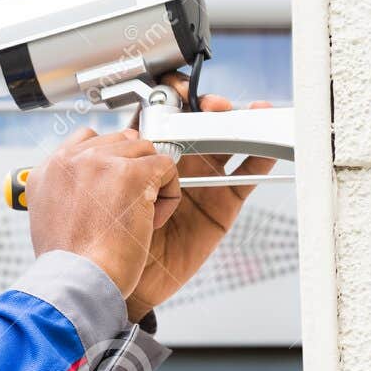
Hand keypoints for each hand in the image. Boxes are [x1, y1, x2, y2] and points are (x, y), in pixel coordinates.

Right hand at [26, 126, 179, 297]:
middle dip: (131, 171)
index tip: (112, 190)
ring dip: (150, 183)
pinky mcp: (131, 173)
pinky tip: (150, 220)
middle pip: (121, 142)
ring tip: (136, 217)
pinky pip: (167, 167)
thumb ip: (67, 190)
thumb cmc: (69, 264)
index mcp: (48, 170)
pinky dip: (168, 196)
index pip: (88, 139)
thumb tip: (94, 182)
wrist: (78, 281)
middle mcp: (70, 159)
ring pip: (145, 152)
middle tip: (125, 209)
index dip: (108, 163)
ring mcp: (101, 163)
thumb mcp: (48, 218)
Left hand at [122, 74, 276, 321]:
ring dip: (239, 124)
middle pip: (197, 126)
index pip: (159, 118)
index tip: (175, 89)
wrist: (112, 281)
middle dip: (206, 108)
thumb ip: (117, 162)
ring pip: (225, 145)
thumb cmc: (101, 238)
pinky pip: (245, 178)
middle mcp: (170, 167)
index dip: (170, 100)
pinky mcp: (220, 206)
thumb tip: (132, 133)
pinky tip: (269, 143)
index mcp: (139, 158)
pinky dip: (260, 158)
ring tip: (245, 113)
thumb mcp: (103, 190)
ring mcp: (198, 184)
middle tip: (210, 106)